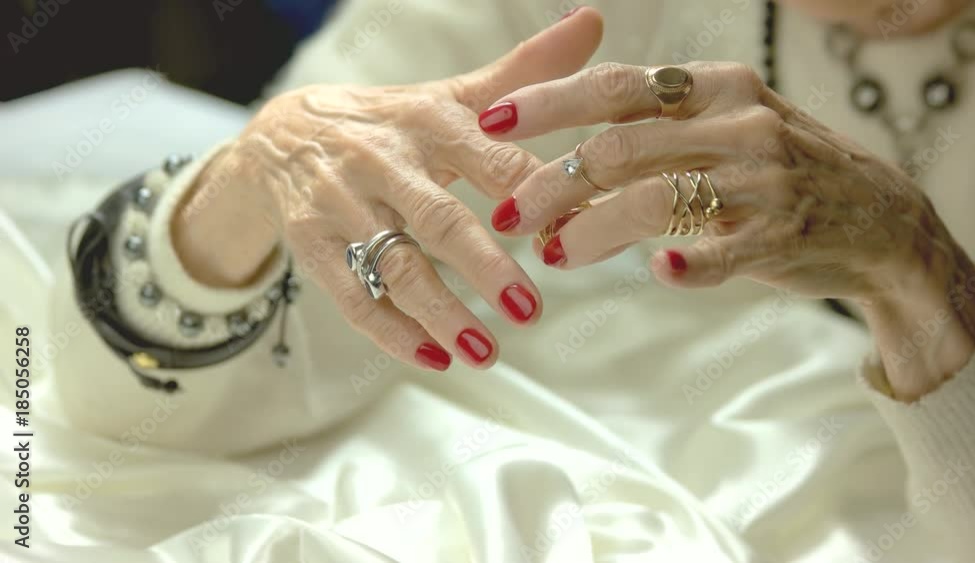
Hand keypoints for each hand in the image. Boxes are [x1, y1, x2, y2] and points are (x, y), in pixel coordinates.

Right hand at [171, 9, 604, 370]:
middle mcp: (382, 160)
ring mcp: (341, 204)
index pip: (488, 157)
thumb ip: (524, 73)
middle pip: (438, 217)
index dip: (530, 192)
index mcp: (428, 121)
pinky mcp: (311, 242)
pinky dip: (390, 330)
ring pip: (393, 264)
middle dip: (485, 267)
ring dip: (440, 312)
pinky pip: (350, 293)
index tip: (571, 227)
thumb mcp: (450, 95)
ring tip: (485, 352)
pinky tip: (432, 358)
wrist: (282, 134)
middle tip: (531, 311)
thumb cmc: (390, 121)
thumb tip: (593, 21)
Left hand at [481, 60, 974, 398]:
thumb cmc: (780, 171)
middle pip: (620, 145)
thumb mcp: (727, 125)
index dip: (549, 103)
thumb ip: (656, 131)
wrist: (879, 218)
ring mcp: (764, 179)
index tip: (490, 121)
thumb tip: (563, 159)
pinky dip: (687, 264)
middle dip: (551, 181)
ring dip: (593, 229)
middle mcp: (739, 122)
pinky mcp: (783, 236)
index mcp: (716, 86)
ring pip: (656, 198)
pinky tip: (656, 271)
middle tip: (508, 215)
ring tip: (553, 254)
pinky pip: (723, 252)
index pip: (616, 86)